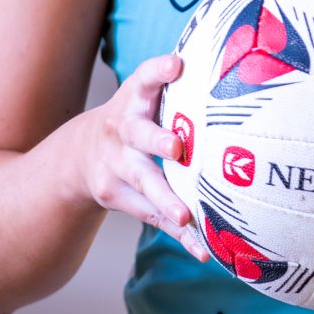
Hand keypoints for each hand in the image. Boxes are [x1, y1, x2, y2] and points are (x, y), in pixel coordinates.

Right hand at [75, 52, 208, 261]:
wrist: (81, 155)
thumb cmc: (134, 119)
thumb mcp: (144, 95)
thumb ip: (175, 84)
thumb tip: (232, 62)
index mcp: (133, 100)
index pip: (144, 79)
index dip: (159, 71)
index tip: (176, 65)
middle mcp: (121, 131)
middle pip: (138, 135)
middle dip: (157, 140)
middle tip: (177, 148)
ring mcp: (116, 166)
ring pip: (144, 183)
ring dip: (166, 199)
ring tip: (185, 216)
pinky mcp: (117, 197)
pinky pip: (151, 216)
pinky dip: (178, 235)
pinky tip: (202, 251)